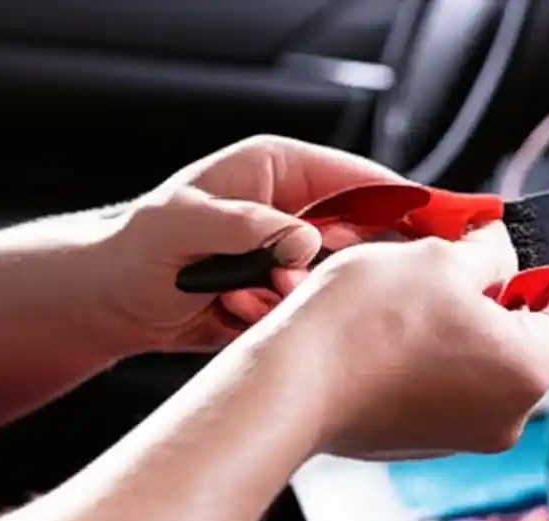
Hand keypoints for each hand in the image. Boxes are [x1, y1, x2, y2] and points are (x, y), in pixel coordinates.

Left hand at [88, 136, 404, 352]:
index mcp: (277, 170)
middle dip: (343, 268)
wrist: (107, 303)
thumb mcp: (181, 225)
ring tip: (243, 299)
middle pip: (364, 234)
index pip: (359, 179)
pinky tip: (234, 314)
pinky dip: (278, 322)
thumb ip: (245, 226)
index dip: (404, 203)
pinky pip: (311, 314)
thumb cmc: (133, 251)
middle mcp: (291, 209)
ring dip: (297, 301)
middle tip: (300, 284)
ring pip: (338, 284)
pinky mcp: (283, 296)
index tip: (441, 229)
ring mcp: (289, 255)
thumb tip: (305, 240)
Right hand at [251, 221, 548, 456]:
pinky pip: (448, 389)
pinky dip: (434, 357)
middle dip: (506, 300)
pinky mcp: (420, 441)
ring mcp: (462, 436)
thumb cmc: (360, 328)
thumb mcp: (440, 257)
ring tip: (419, 294)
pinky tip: (393, 331)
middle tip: (465, 267)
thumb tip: (502, 250)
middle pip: (535, 346)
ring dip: (466, 326)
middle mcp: (505, 416)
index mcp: (527, 369)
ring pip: (487, 367)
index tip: (537, 262)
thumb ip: (491, 250)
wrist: (290, 386)